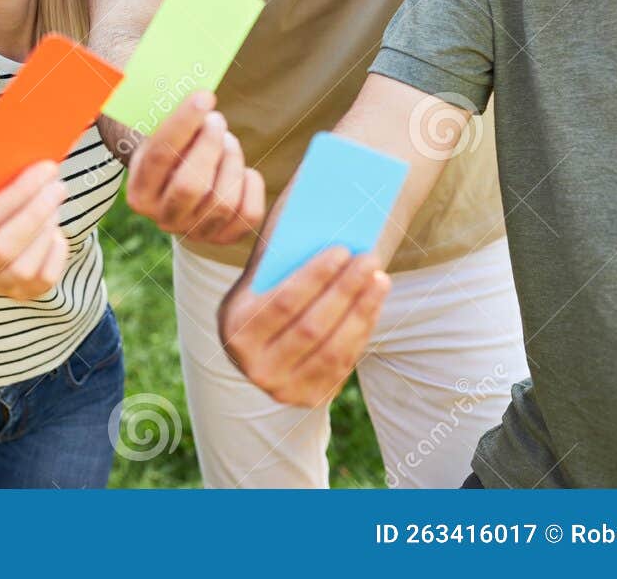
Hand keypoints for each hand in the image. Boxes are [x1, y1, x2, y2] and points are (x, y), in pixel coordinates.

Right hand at [0, 162, 68, 299]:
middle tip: (58, 186)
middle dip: (37, 213)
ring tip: (54, 203)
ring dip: (46, 231)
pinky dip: (55, 253)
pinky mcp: (21, 293)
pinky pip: (45, 279)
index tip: (46, 168)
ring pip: (25, 267)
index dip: (21, 192)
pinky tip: (54, 232)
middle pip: (5, 248)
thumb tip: (32, 160)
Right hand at [125, 92, 264, 244]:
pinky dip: (251, 186)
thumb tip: (199, 98)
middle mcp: (163, 218)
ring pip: (222, 201)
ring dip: (231, 162)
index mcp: (139, 193)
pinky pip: (247, 214)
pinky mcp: (224, 238)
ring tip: (229, 141)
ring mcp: (195, 232)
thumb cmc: (173, 154)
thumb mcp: (160, 139)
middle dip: (210, 146)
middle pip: (190, 185)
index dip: (183, 123)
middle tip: (217, 120)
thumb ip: (173, 123)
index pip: (159, 156)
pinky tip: (244, 170)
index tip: (204, 97)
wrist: (182, 190)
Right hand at [219, 247, 389, 408]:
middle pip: (312, 327)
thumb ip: (279, 254)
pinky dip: (363, 331)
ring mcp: (283, 388)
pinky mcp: (310, 398)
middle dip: (346, 290)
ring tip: (380, 279)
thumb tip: (316, 218)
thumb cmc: (264, 294)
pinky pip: (344, 363)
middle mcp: (255, 366)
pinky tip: (374, 304)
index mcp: (236, 329)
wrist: (258, 345)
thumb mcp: (258, 277)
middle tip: (370, 259)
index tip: (343, 250)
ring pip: (333, 349)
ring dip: (363, 311)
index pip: (283, 302)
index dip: (316, 276)